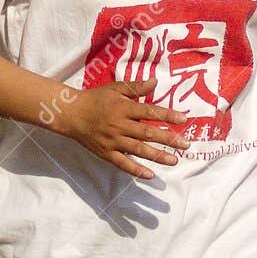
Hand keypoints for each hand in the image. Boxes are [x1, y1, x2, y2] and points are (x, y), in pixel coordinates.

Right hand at [52, 79, 188, 180]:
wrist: (71, 114)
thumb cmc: (96, 99)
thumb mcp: (115, 88)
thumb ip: (135, 87)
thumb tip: (156, 82)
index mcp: (123, 108)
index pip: (149, 112)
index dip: (167, 115)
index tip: (183, 119)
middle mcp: (119, 125)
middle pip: (147, 133)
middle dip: (168, 139)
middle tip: (185, 145)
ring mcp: (113, 141)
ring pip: (138, 150)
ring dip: (157, 156)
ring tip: (174, 160)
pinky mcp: (106, 153)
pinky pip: (122, 163)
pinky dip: (136, 170)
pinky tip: (150, 175)